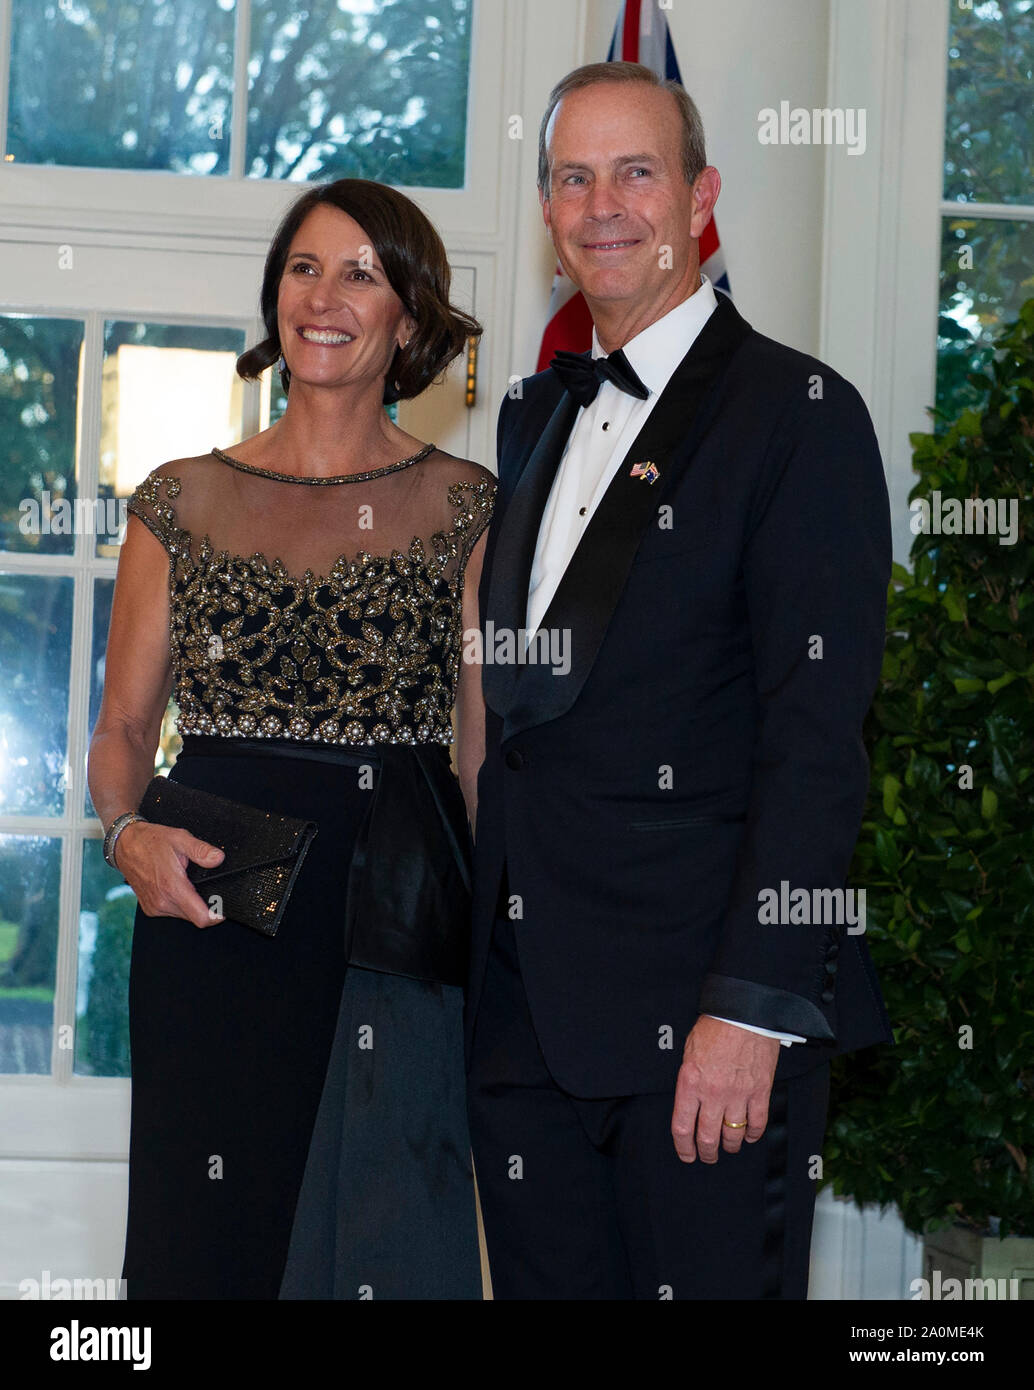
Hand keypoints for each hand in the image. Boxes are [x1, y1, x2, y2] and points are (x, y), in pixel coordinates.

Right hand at [114, 820, 225, 928]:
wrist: (125, 845)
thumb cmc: (151, 841)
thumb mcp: (180, 838)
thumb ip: (201, 850)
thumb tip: (219, 859)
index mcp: (173, 887)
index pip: (201, 918)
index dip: (217, 916)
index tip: (223, 907)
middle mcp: (162, 902)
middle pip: (195, 918)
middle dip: (205, 907)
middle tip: (207, 887)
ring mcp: (155, 907)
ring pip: (184, 916)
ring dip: (191, 905)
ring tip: (189, 884)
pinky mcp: (150, 908)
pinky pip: (172, 912)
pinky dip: (179, 904)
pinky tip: (177, 888)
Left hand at [671, 1016, 779, 1163]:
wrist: (744, 1014)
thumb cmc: (714, 1027)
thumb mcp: (689, 1051)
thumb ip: (689, 1080)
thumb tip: (691, 1102)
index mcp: (691, 1082)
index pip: (683, 1127)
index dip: (684, 1147)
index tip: (686, 1154)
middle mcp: (713, 1093)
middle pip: (708, 1137)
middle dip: (707, 1152)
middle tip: (708, 1156)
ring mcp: (738, 1094)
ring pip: (733, 1134)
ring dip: (729, 1145)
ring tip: (728, 1147)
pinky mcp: (760, 1091)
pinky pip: (757, 1123)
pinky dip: (753, 1134)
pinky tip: (749, 1135)